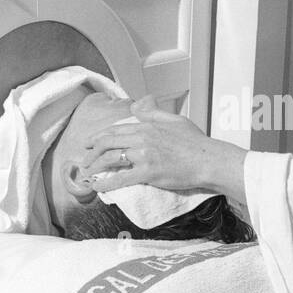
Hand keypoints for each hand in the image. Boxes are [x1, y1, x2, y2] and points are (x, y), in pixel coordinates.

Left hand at [79, 97, 244, 196]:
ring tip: (87, 173)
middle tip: (84, 160)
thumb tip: (141, 104)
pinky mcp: (148, 173)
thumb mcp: (175, 120)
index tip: (90, 144)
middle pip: (108, 142)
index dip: (99, 137)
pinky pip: (121, 178)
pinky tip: (96, 187)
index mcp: (147, 125)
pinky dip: (106, 184)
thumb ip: (155, 113)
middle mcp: (143, 138)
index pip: (116, 130)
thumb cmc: (196, 142)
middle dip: (92, 152)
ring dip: (95, 167)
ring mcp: (144, 155)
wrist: (208, 160)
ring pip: (111, 158)